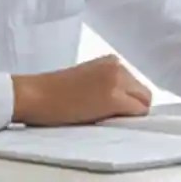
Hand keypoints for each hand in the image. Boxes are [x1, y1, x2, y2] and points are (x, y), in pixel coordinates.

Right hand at [11, 54, 151, 125]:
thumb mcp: (89, 78)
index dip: (127, 101)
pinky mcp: (114, 98)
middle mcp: (119, 66)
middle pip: (144, 94)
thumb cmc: (56, 91)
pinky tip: (105, 119)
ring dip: (128, 113)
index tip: (110, 109)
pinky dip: (127, 120)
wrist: (36, 94)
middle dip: (132, 107)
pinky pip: (137, 113)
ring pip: (142, 104)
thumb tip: (129, 102)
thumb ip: (110, 83)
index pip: (136, 85)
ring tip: (100, 116)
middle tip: (107, 116)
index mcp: (112, 61)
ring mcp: (118, 81)